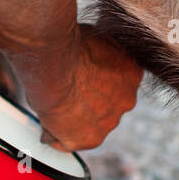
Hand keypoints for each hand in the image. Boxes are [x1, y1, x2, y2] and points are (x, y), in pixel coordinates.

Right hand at [31, 25, 141, 152]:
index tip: (78, 76)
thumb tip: (90, 56)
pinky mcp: (89, 140)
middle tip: (62, 90)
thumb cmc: (69, 44)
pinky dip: (54, 133)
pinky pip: (67, 141)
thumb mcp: (95, 38)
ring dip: (71, 118)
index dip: (94, 81)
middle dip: (85, 102)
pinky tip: (46, 116)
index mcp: (132, 73)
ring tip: (51, 101)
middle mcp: (127, 100)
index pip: (116, 83)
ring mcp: (109, 122)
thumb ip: (100, 53)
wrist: (55, 62)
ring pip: (87, 125)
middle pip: (104, 106)